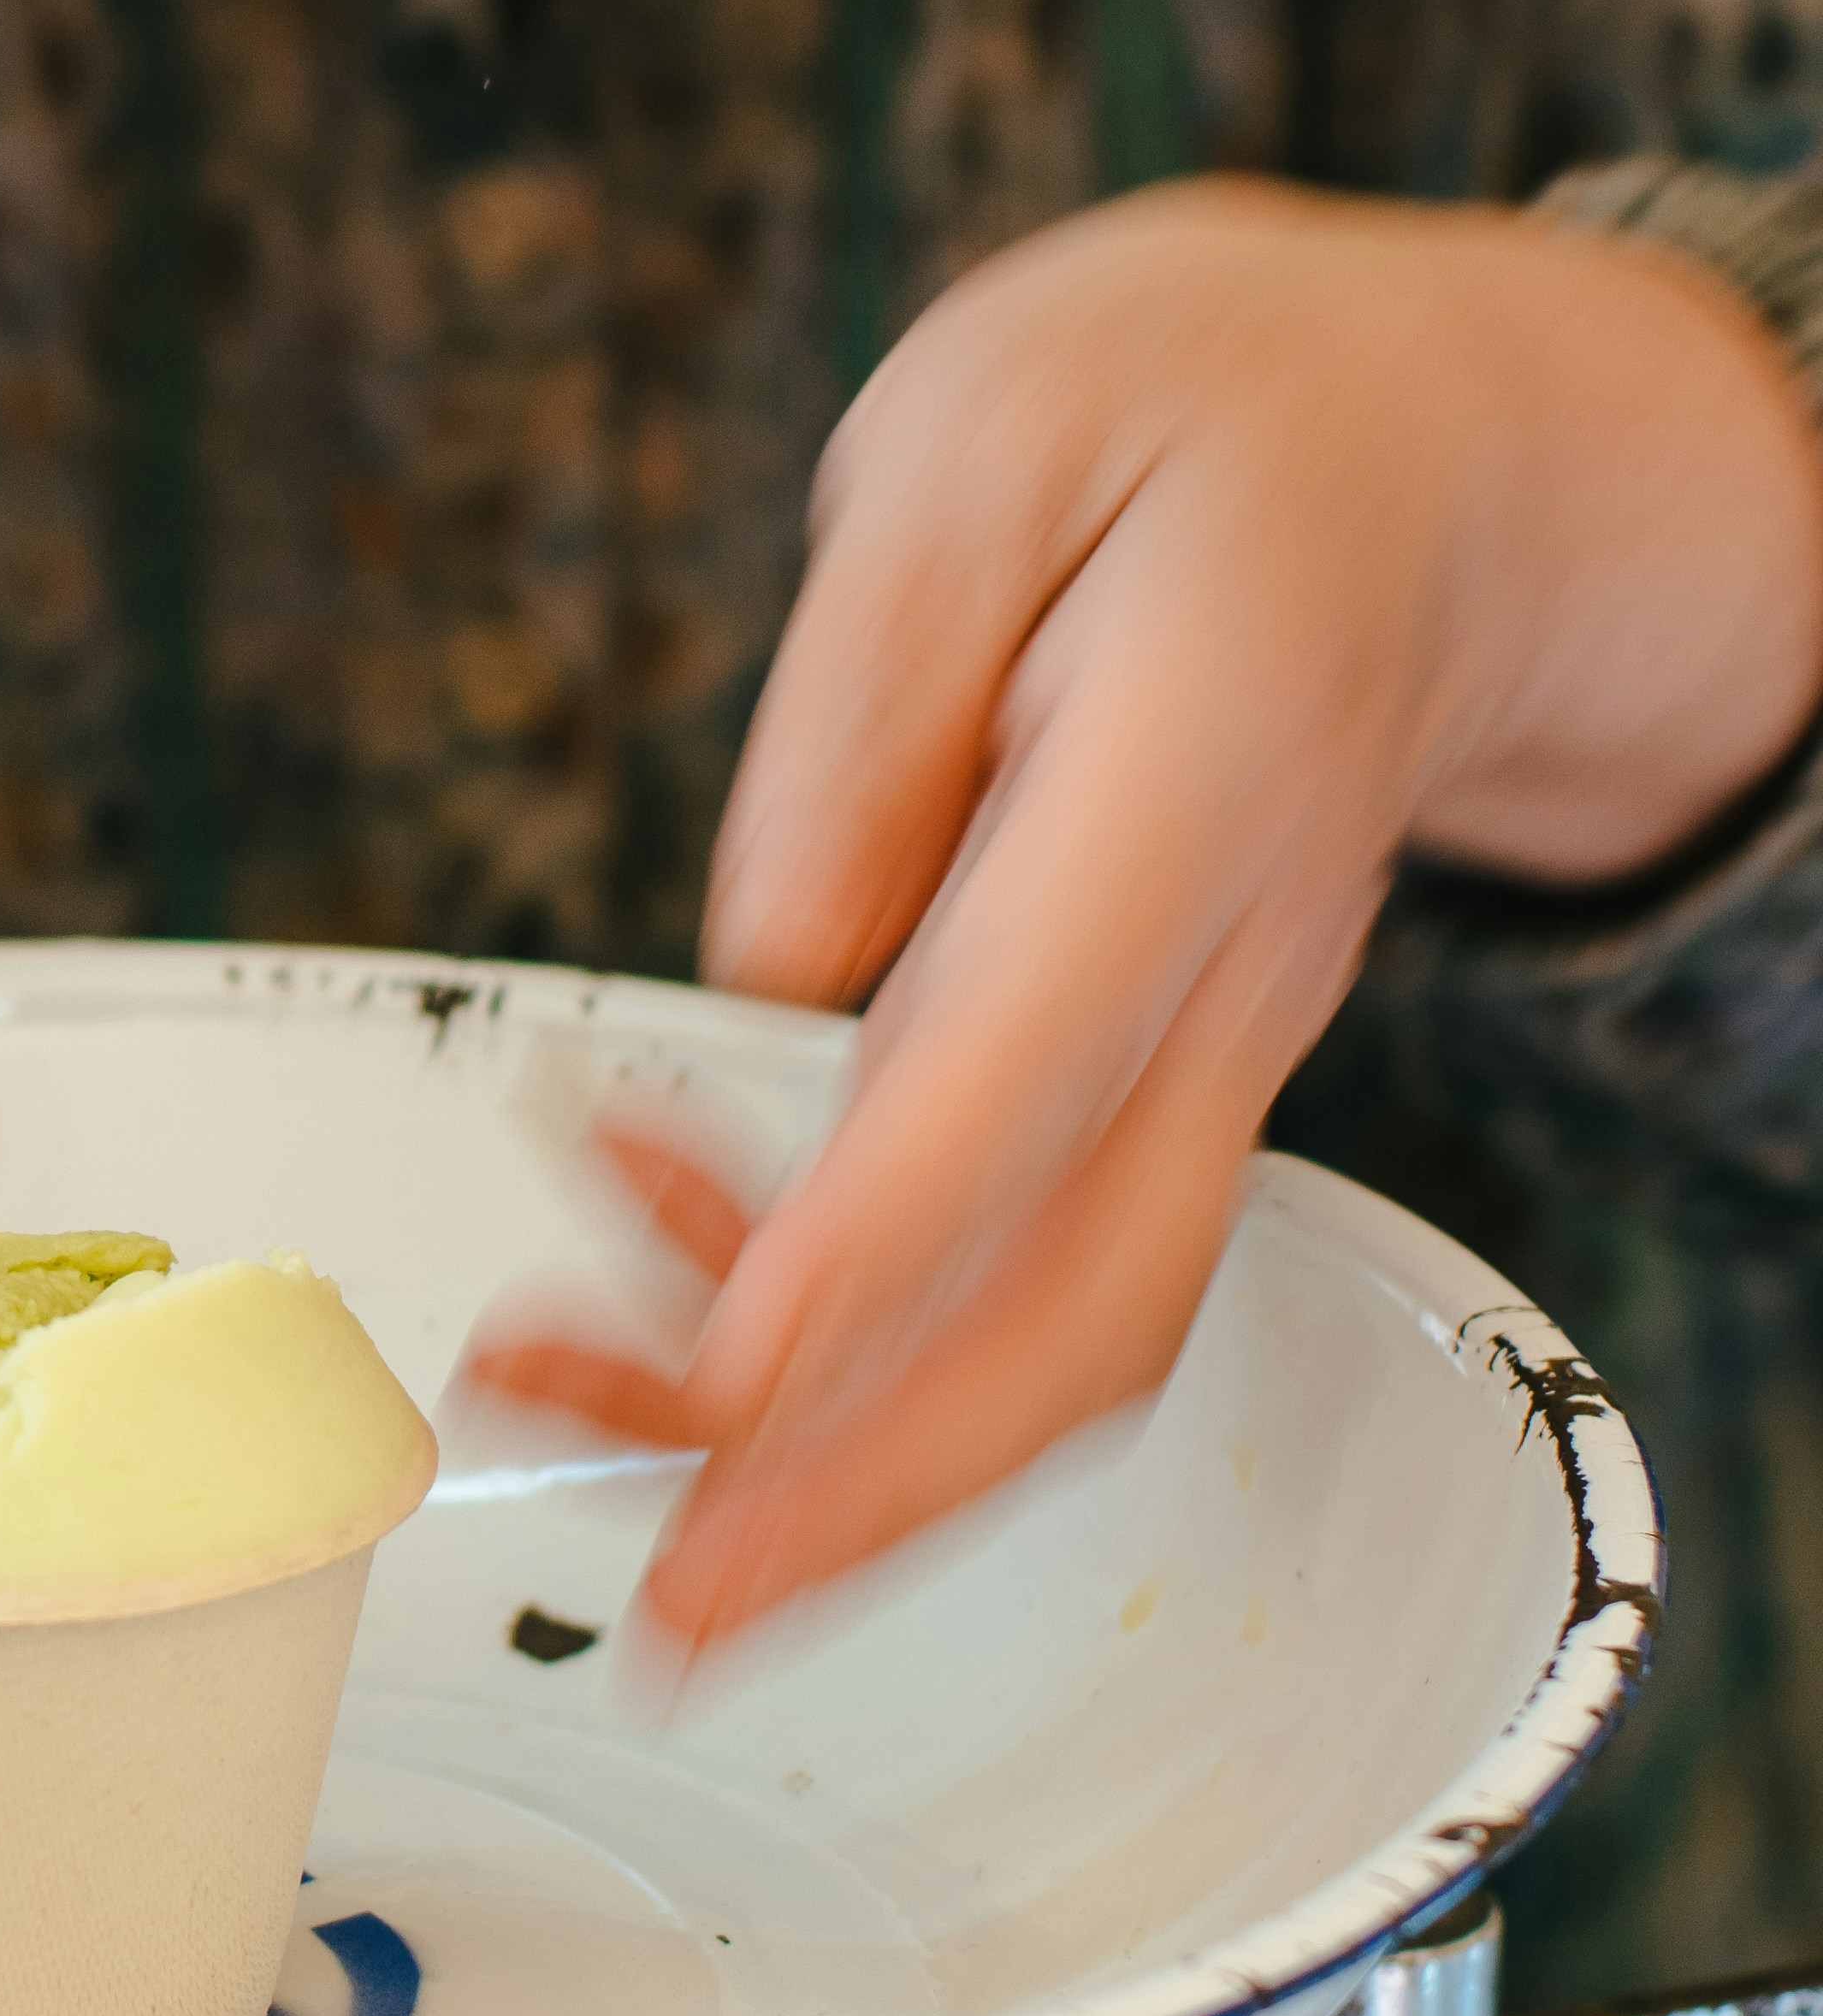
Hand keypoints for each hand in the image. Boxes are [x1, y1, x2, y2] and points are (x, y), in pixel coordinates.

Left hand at [473, 180, 1822, 1647]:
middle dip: (864, 1478)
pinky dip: (849, 1315)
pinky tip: (661, 1257)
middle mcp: (1225, 963)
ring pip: (1062, 1324)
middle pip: (1082, 1297)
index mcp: (1194, 778)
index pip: (1029, 1060)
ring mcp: (1209, 1043)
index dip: (872, 1240)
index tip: (721, 1370)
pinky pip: (1027, 1251)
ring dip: (834, 1444)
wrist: (1433, 454)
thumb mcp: (991, 430)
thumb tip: (771, 954)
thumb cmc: (1198, 416)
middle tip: (666, 1599)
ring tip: (582, 1437)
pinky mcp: (1154, 1073)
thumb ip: (876, 684)